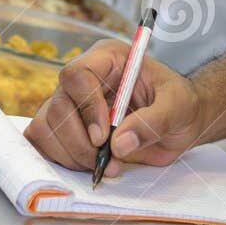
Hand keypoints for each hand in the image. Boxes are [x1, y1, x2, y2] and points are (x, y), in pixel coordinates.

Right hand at [24, 39, 205, 178]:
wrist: (179, 123)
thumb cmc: (180, 105)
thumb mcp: (178, 107)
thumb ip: (153, 122)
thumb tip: (118, 144)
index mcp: (109, 59)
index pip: (78, 74)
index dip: (86, 107)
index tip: (103, 136)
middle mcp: (84, 78)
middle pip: (58, 106)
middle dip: (79, 141)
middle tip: (106, 159)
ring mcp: (71, 103)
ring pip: (46, 127)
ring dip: (71, 154)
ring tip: (104, 164)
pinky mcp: (65, 127)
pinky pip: (45, 143)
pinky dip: (64, 160)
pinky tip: (91, 165)